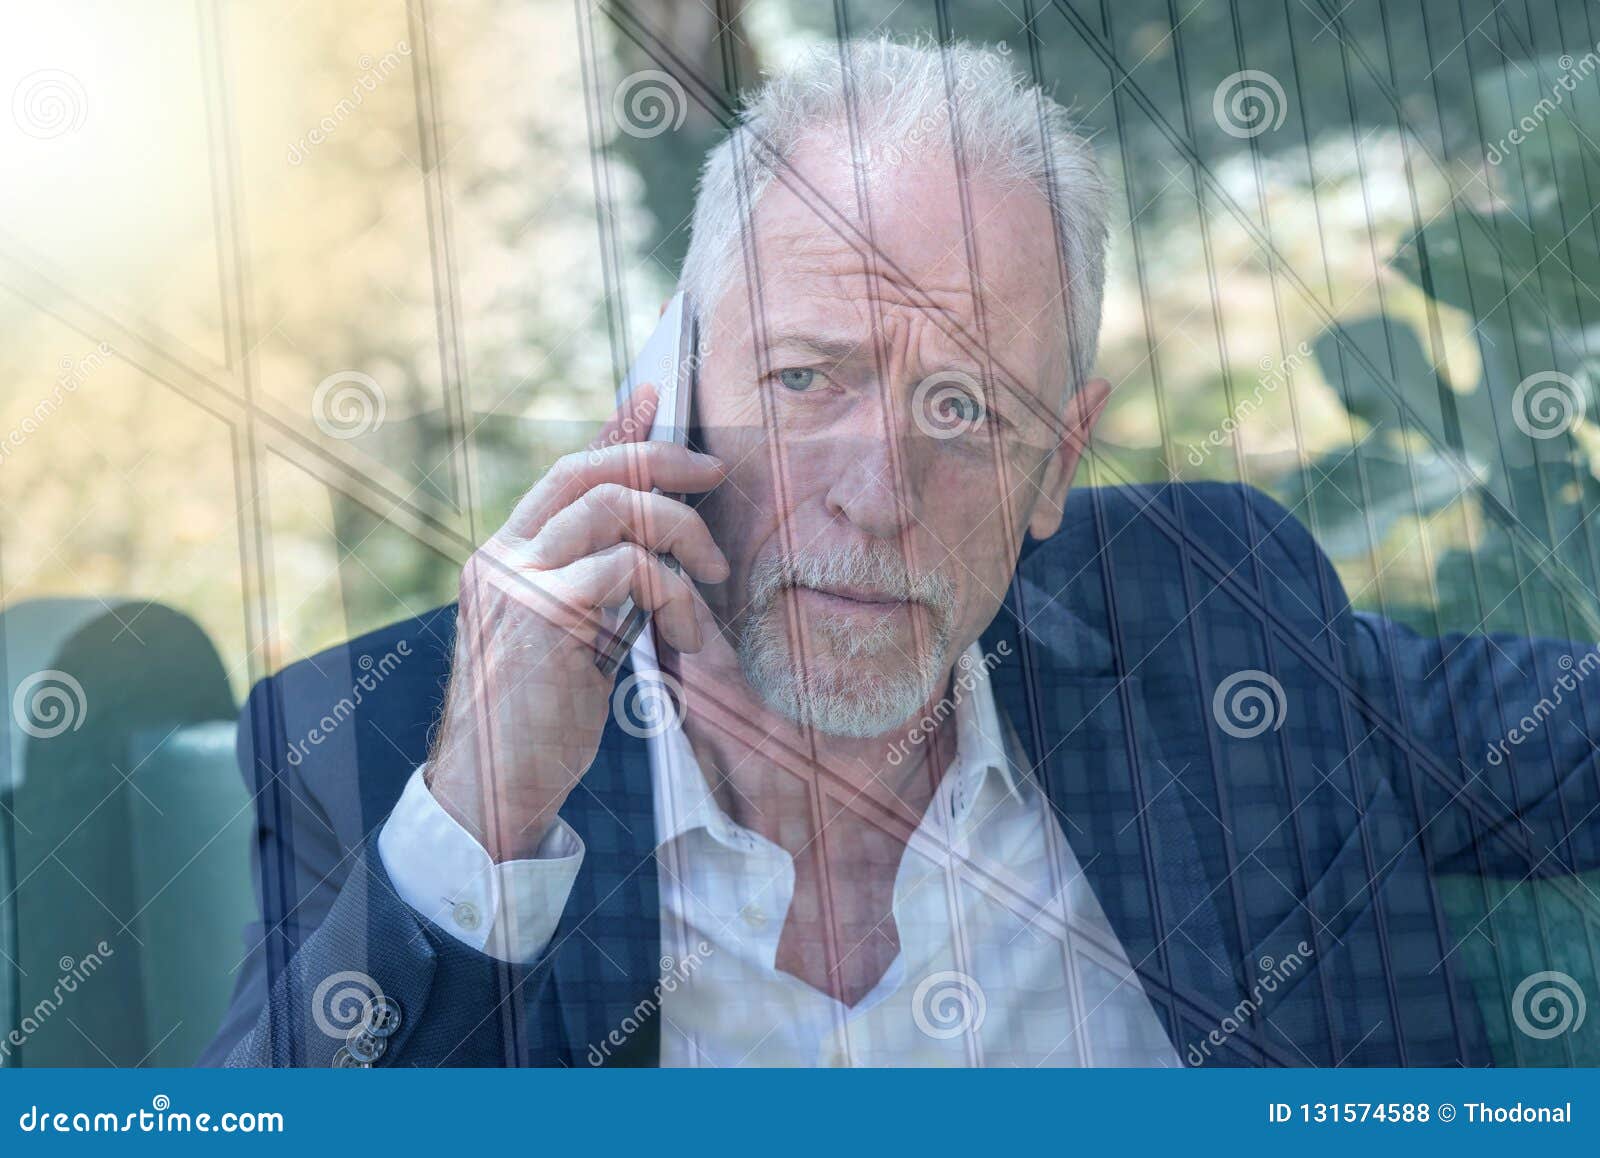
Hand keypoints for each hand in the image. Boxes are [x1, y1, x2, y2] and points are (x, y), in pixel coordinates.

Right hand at [424, 385, 728, 859]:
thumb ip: (605, 584)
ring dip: (682, 536)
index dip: (618, 429)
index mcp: (507, 557)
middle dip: (666, 462)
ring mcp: (517, 580)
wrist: (493, 793)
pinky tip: (686, 635)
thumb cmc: (541, 724)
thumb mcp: (579, 639)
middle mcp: (503, 557)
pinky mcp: (544, 613)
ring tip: (711, 586)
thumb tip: (656, 545)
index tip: (661, 396)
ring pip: (616, 507)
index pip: (566, 471)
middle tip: (717, 478)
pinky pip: (628, 567)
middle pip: (591, 471)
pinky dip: (674, 593)